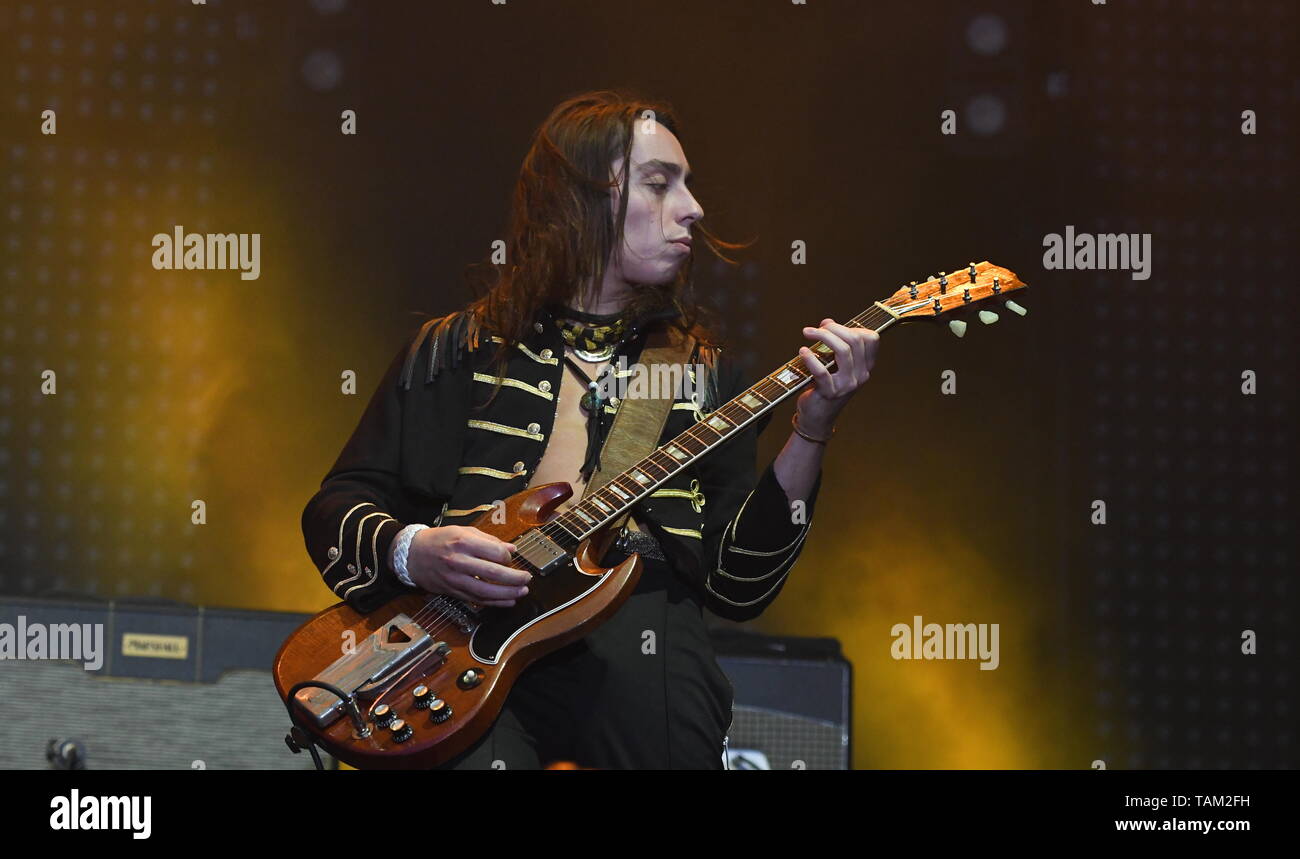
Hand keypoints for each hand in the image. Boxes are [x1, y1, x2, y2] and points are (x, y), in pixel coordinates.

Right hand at [405, 526, 530, 606]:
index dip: (508, 556)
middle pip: (493, 574)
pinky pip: (477, 600)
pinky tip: (508, 602)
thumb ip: (489, 540)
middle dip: (514, 578)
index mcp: (463, 542)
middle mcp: (459, 561)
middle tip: (527, 579)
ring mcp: (455, 579)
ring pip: (485, 591)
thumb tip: (511, 548)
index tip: (510, 556)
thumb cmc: (440, 540)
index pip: (494, 552)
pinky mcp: (453, 591)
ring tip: (522, 592)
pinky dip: (494, 602)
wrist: (412, 555)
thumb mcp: (463, 531)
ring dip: (507, 594)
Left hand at [795, 318, 879, 434]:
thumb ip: (834, 343)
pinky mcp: (831, 393)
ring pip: (843, 350)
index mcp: (865, 366)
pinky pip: (822, 371)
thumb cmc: (824, 386)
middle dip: (833, 328)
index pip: (871, 338)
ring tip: (808, 333)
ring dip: (823, 336)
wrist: (817, 416)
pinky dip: (811, 358)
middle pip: (855, 340)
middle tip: (815, 329)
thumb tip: (827, 322)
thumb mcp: (834, 364)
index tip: (831, 327)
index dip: (851, 327)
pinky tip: (802, 351)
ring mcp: (847, 385)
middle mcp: (861, 375)